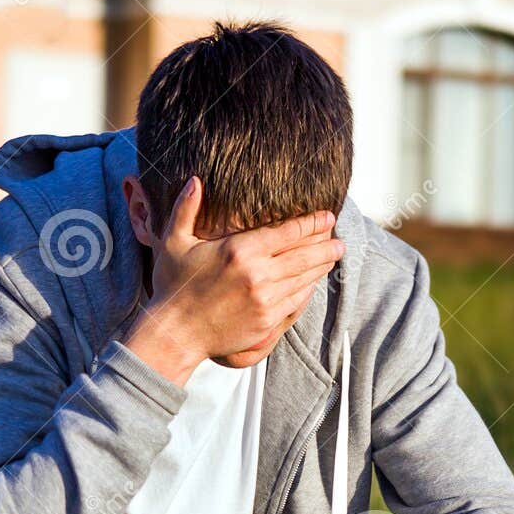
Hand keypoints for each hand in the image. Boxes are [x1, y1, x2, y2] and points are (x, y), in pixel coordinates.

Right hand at [126, 176, 343, 381]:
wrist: (176, 333)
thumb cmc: (173, 287)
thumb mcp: (173, 242)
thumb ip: (186, 209)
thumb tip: (195, 180)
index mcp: (240, 249)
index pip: (288, 232)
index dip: (312, 223)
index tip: (327, 216)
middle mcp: (258, 273)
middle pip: (304, 254)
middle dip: (326, 244)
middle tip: (340, 239)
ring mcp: (265, 299)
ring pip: (304, 278)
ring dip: (322, 266)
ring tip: (334, 256)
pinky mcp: (267, 321)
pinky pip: (296, 301)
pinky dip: (309, 289)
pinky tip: (314, 282)